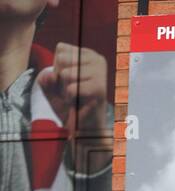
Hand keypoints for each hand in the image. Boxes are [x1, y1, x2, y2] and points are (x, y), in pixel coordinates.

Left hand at [38, 45, 110, 167]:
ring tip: (74, 98)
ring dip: (65, 90)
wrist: (88, 130)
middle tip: (71, 92)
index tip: (69, 81)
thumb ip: (46, 80)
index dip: (57, 67)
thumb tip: (50, 76)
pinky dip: (70, 99)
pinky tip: (79, 104)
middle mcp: (97, 59)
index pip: (61, 50)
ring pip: (65, 74)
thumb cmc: (71, 106)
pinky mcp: (100, 88)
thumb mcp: (54, 89)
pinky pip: (71, 89)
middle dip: (60, 79)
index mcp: (88, 54)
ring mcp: (100, 72)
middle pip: (62, 60)